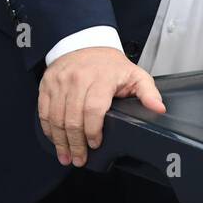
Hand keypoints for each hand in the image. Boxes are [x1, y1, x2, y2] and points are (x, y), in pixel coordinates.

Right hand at [37, 45, 165, 166]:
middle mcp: (78, 78)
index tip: (96, 144)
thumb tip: (159, 109)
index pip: (93, 109)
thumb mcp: (135, 74)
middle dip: (76, 144)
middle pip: (73, 118)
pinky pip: (44, 111)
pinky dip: (48, 129)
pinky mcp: (47, 84)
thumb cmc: (111, 64)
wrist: (86, 43)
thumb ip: (148, 93)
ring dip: (60, 141)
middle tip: (79, 159)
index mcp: (102, 77)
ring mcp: (60, 81)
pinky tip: (55, 140)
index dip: (93, 131)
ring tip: (66, 156)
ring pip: (56, 117)